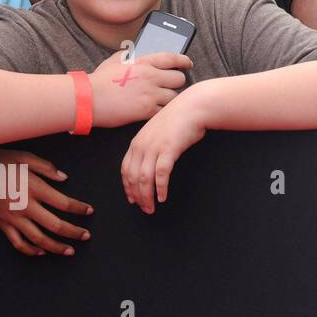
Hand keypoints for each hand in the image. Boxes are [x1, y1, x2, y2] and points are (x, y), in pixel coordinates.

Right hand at [0, 150, 92, 255]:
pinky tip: (41, 251)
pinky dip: (31, 250)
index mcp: (34, 187)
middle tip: (86, 236)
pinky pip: (19, 243)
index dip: (80, 209)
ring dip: (58, 247)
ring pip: (40, 239)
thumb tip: (64, 178)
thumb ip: (45, 167)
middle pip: (57, 225)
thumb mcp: (22, 157)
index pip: (64, 203)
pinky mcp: (3, 224)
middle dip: (75, 232)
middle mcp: (26, 206)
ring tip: (70, 250)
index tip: (89, 211)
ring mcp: (14, 218)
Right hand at [89, 49, 191, 128]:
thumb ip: (129, 56)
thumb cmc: (98, 80)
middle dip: (177, 82)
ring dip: (170, 98)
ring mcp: (150, 94)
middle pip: (179, 79)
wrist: (88, 98)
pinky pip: (164, 111)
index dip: (184, 60)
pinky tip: (155, 110)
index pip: (172, 58)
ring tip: (162, 99)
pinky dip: (161, 111)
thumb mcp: (114, 61)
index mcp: (143, 62)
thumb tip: (136, 55)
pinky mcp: (146, 111)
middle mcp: (150, 77)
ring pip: (175, 97)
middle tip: (171, 85)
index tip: (187, 63)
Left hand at [120, 89, 206, 213]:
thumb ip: (149, 146)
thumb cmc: (177, 121)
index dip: (127, 186)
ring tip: (151, 208)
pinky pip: (161, 174)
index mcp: (136, 143)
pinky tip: (163, 197)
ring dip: (147, 196)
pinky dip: (161, 188)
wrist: (192, 108)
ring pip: (144, 178)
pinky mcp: (168, 150)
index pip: (125, 169)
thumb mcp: (156, 133)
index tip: (131, 198)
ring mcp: (154, 148)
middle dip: (137, 195)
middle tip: (144, 209)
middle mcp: (141, 146)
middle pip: (133, 177)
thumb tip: (148, 163)